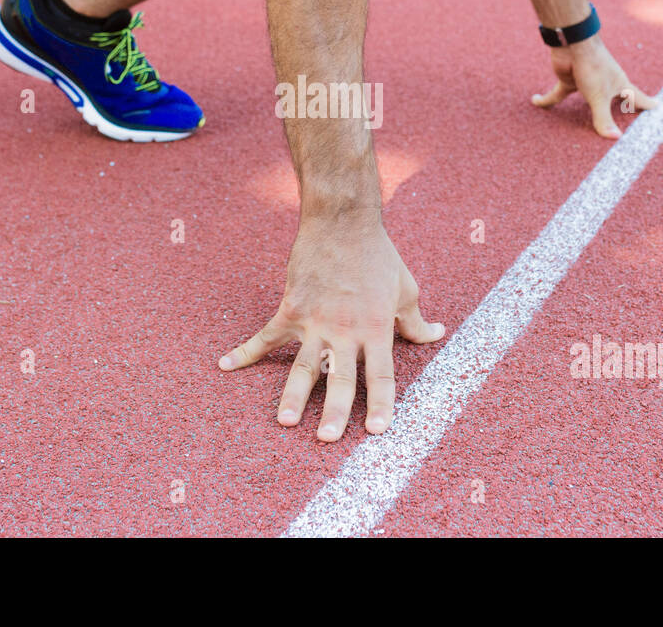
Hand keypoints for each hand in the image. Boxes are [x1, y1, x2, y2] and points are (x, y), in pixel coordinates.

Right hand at [218, 212, 444, 441]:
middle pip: (340, 378)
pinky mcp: (291, 308)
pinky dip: (246, 351)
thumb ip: (416, 320)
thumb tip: (436, 335)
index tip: (377, 431)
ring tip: (286, 422)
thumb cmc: (378, 256)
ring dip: (293, 395)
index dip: (382, 404)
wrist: (342, 222)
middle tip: (327, 439)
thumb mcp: (406, 288)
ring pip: (303, 366)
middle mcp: (346, 329)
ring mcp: (315, 320)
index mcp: (377, 328)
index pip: (381, 375)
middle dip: (335, 412)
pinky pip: (266, 336)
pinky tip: (226, 365)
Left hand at [531, 35, 656, 137]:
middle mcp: (606, 84)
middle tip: (628, 119)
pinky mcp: (569, 80)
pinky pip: (557, 93)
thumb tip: (614, 138)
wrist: (573, 43)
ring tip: (586, 121)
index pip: (638, 98)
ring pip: (587, 100)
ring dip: (586, 110)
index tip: (660, 108)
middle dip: (622, 109)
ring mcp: (588, 82)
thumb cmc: (593, 66)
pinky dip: (546, 100)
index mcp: (620, 85)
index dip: (648, 105)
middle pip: (616, 100)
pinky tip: (534, 102)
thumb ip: (604, 119)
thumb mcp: (599, 96)